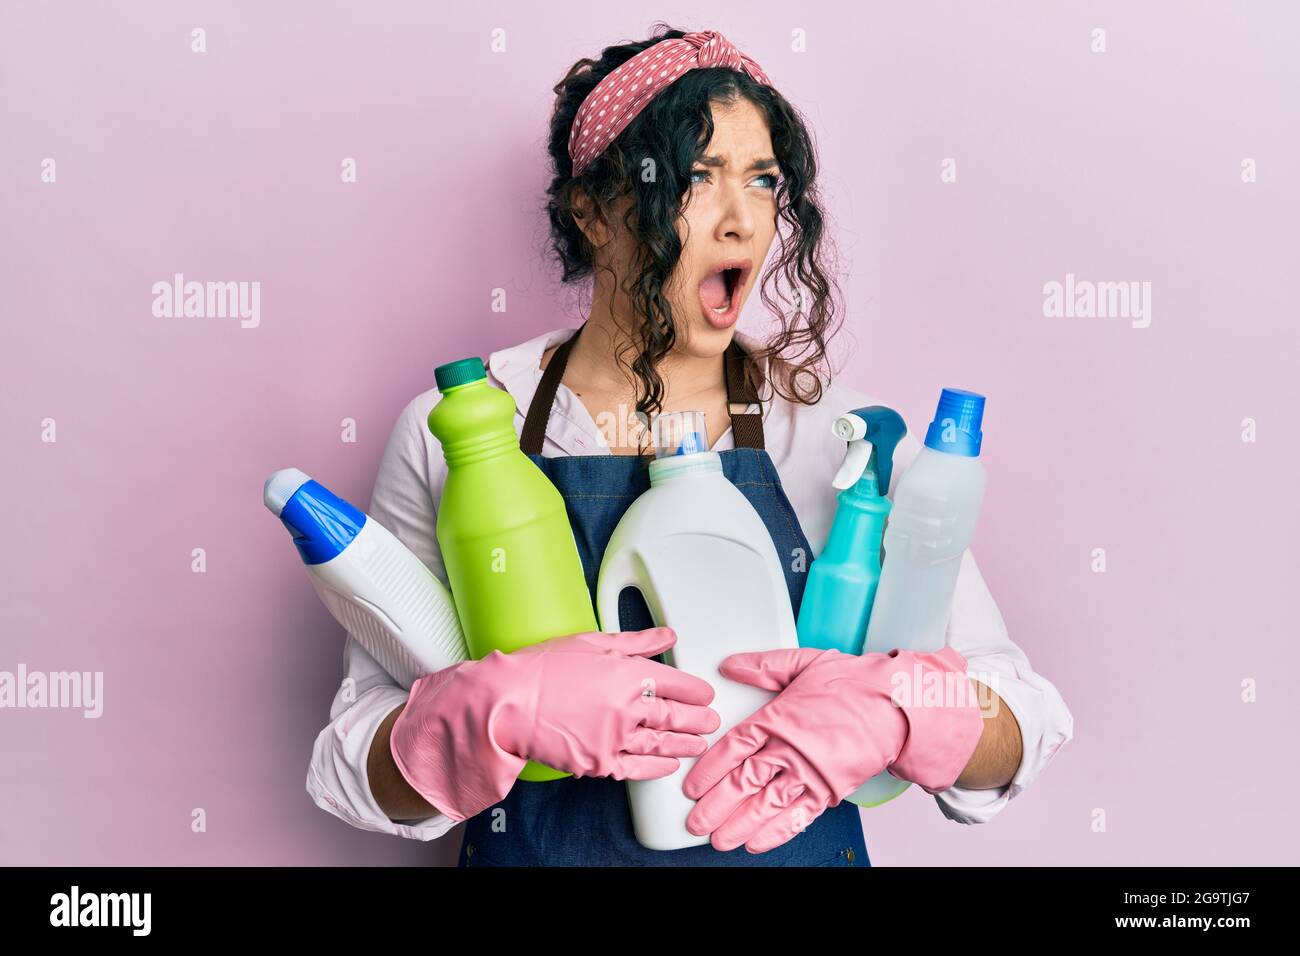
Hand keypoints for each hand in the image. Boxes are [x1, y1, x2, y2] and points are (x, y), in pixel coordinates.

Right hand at [390, 627, 719, 821]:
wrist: (505, 704)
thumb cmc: (540, 669)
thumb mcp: (592, 642)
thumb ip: (636, 641)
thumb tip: (667, 634)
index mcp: (630, 673)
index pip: (680, 683)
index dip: (697, 690)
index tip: (704, 694)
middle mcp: (630, 707)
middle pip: (678, 716)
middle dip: (699, 719)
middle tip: (711, 720)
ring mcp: (617, 739)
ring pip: (664, 744)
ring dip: (686, 744)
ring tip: (699, 743)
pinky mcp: (601, 763)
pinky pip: (640, 769)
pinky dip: (659, 768)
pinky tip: (669, 764)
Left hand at [682, 646, 983, 852]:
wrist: (898, 704)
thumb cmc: (854, 682)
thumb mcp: (804, 663)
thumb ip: (763, 666)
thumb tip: (730, 665)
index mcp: (778, 718)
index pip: (732, 747)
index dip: (708, 769)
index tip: (692, 785)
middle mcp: (790, 749)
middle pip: (742, 782)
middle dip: (715, 806)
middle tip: (696, 823)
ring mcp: (810, 773)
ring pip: (765, 804)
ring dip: (739, 824)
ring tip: (718, 840)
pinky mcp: (830, 790)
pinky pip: (798, 817)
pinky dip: (776, 832)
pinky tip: (756, 842)